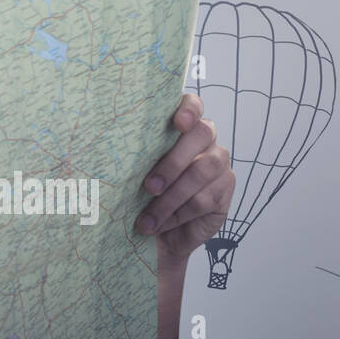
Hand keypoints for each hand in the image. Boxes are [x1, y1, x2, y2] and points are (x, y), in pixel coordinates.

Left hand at [137, 93, 234, 261]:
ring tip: (148, 216)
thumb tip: (114, 153)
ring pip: (202, 170)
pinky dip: (179, 214)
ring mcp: (219, 162)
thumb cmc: (142, 193)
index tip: (177, 123)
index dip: (189, 109)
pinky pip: (205, 199)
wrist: (160, 233)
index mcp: (181, 126)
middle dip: (173, 162)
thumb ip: (135, 157)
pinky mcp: (226, 189)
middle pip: (201, 134)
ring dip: (171, 196)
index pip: (193, 105)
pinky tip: (160, 224)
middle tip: (148, 186)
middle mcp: (204, 139)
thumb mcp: (134, 172)